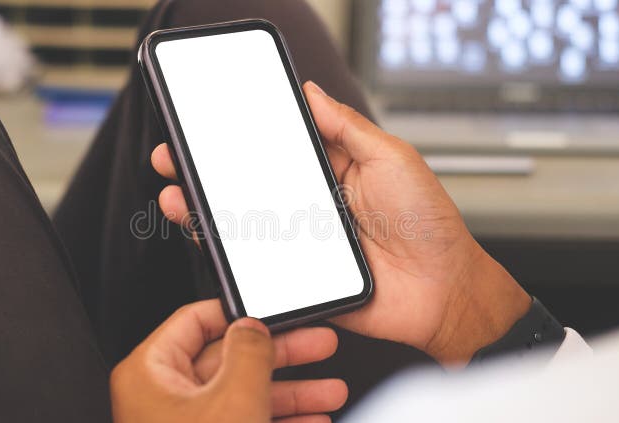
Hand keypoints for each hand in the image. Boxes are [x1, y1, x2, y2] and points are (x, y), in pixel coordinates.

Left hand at [110, 299, 346, 422]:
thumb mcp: (235, 399)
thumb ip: (249, 353)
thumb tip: (253, 326)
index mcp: (152, 373)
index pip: (195, 321)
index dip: (239, 313)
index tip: (274, 311)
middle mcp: (164, 397)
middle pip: (230, 358)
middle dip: (283, 356)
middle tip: (318, 345)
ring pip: (244, 393)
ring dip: (292, 392)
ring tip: (330, 390)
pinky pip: (245, 422)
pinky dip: (280, 421)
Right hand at [151, 83, 529, 365]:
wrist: (443, 291)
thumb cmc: (429, 224)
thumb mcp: (392, 158)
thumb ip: (348, 127)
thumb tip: (312, 92)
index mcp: (333, 172)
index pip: (278, 149)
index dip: (243, 137)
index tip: (209, 125)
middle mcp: (313, 205)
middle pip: (251, 185)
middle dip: (209, 171)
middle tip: (175, 156)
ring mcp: (303, 241)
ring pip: (247, 222)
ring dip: (207, 209)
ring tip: (178, 193)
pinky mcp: (300, 276)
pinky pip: (259, 263)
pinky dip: (229, 253)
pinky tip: (205, 235)